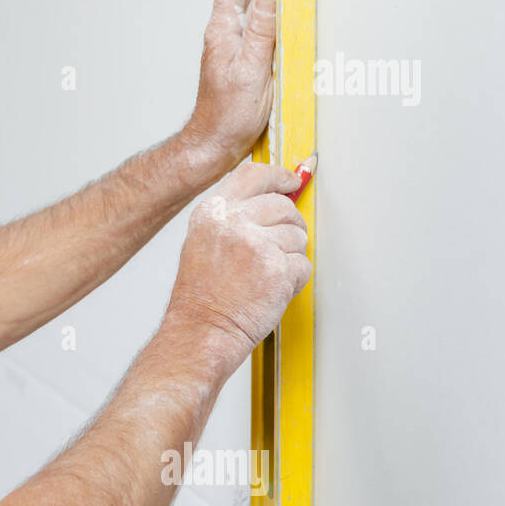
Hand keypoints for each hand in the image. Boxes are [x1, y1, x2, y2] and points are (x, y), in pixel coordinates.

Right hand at [164, 160, 311, 372]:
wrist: (201, 331)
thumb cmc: (201, 296)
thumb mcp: (204, 242)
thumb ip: (234, 218)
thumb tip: (272, 202)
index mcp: (213, 212)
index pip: (253, 175)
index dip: (278, 175)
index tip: (293, 179)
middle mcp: (234, 222)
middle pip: (283, 206)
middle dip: (290, 226)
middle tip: (278, 248)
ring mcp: (257, 244)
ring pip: (298, 236)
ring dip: (290, 257)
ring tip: (264, 277)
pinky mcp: (278, 268)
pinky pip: (303, 265)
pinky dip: (294, 281)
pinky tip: (271, 291)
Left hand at [184, 0, 276, 169]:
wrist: (212, 143)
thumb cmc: (229, 115)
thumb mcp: (253, 71)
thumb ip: (262, 31)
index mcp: (223, 31)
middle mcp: (223, 33)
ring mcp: (229, 44)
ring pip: (244, 1)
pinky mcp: (237, 56)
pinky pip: (252, 20)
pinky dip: (264, 3)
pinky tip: (276, 3)